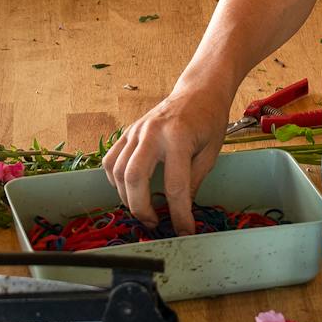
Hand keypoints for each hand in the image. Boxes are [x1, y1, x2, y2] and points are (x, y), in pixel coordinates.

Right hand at [102, 83, 231, 236]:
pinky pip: (110, 160)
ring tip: (143, 209)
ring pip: (117, 170)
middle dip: (141, 208)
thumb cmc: (209, 121)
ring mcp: (136, 130)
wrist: (198, 91)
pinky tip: (129, 189)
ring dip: (126, 197)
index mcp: (178, 137)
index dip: (179, 214)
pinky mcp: (128, 131)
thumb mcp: (210, 154)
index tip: (184, 231)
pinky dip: (115, 180)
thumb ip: (193, 182)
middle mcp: (152, 132)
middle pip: (134, 178)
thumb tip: (181, 213)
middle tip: (154, 223)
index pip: (175, 186)